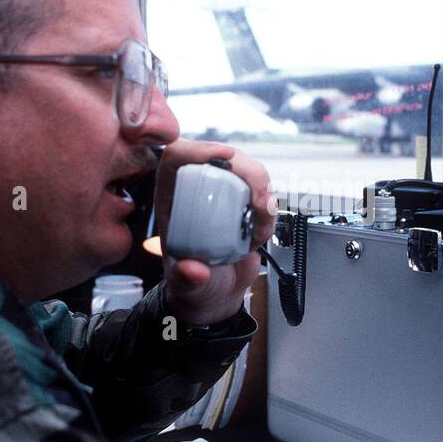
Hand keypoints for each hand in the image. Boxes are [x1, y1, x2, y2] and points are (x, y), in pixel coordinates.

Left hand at [152, 138, 275, 325]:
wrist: (216, 292)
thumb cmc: (192, 283)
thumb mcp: (184, 284)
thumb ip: (185, 279)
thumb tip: (193, 270)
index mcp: (173, 196)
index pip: (179, 156)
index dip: (201, 149)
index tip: (226, 156)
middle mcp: (199, 187)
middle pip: (224, 157)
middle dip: (248, 172)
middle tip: (260, 201)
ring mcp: (225, 193)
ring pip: (249, 171)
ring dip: (264, 193)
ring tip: (261, 226)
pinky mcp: (247, 203)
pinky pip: (264, 194)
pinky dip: (269, 212)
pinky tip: (261, 234)